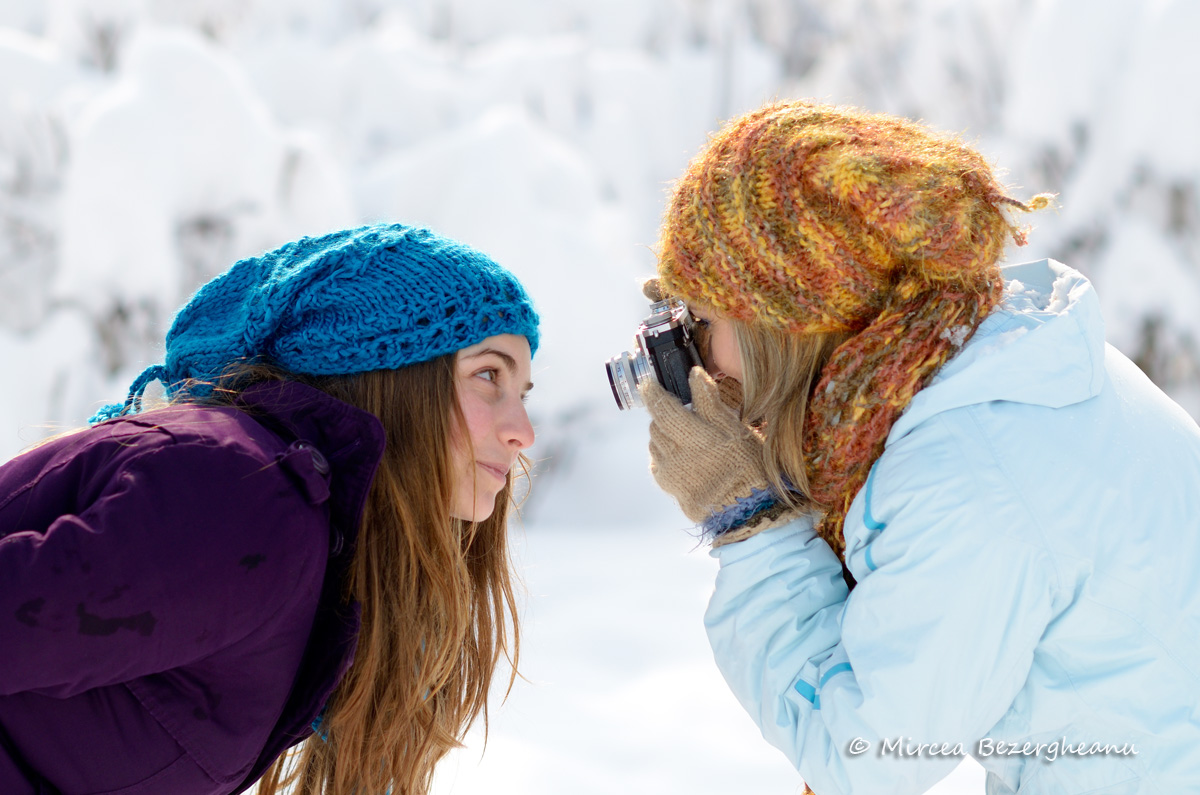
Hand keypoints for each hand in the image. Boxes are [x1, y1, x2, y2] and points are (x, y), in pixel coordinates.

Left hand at [642, 367, 799, 544]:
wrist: (747, 514)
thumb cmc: (749, 468)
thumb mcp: (736, 431)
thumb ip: (711, 403)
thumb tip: (694, 375)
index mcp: (691, 437)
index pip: (662, 408)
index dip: (652, 393)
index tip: (648, 383)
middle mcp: (673, 455)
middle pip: (657, 426)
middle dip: (664, 415)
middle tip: (680, 412)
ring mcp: (670, 474)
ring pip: (657, 445)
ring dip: (665, 436)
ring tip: (685, 437)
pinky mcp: (671, 490)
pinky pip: (660, 465)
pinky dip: (666, 456)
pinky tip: (683, 458)